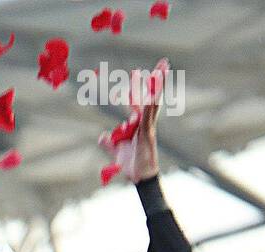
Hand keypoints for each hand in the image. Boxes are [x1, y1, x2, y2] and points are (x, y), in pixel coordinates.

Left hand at [98, 58, 164, 182]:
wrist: (139, 177)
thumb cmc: (131, 165)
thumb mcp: (116, 151)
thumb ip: (109, 142)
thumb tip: (102, 136)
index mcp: (137, 124)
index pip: (137, 101)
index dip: (135, 87)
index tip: (134, 73)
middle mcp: (145, 122)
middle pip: (150, 95)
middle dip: (154, 79)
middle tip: (161, 62)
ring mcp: (148, 126)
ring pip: (154, 101)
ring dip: (158, 85)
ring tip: (163, 69)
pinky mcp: (148, 133)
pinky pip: (150, 115)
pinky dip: (151, 104)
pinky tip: (153, 92)